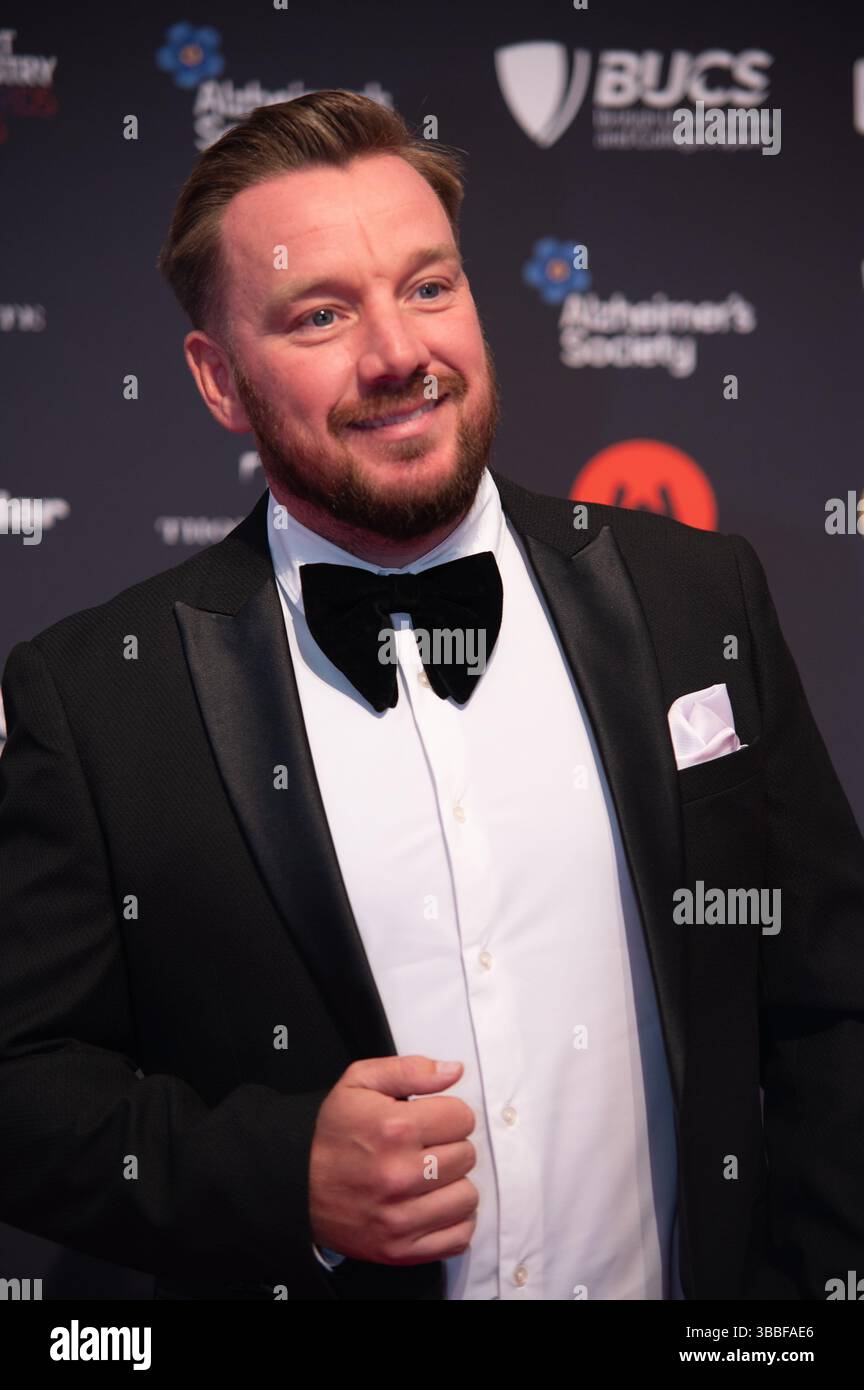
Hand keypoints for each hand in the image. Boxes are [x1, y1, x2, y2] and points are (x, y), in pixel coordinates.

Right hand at [308, 1055, 477, 1264]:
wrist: (296, 1185)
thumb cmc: (330, 1136)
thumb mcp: (359, 1083)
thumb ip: (410, 1070)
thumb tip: (453, 1071)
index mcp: (394, 1129)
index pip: (463, 1118)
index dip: (450, 1114)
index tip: (434, 1120)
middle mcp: (400, 1175)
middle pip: (467, 1156)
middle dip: (451, 1147)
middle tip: (427, 1148)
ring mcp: (400, 1217)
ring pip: (467, 1197)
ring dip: (454, 1185)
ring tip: (430, 1178)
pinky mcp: (400, 1249)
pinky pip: (458, 1237)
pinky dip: (453, 1222)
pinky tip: (434, 1205)